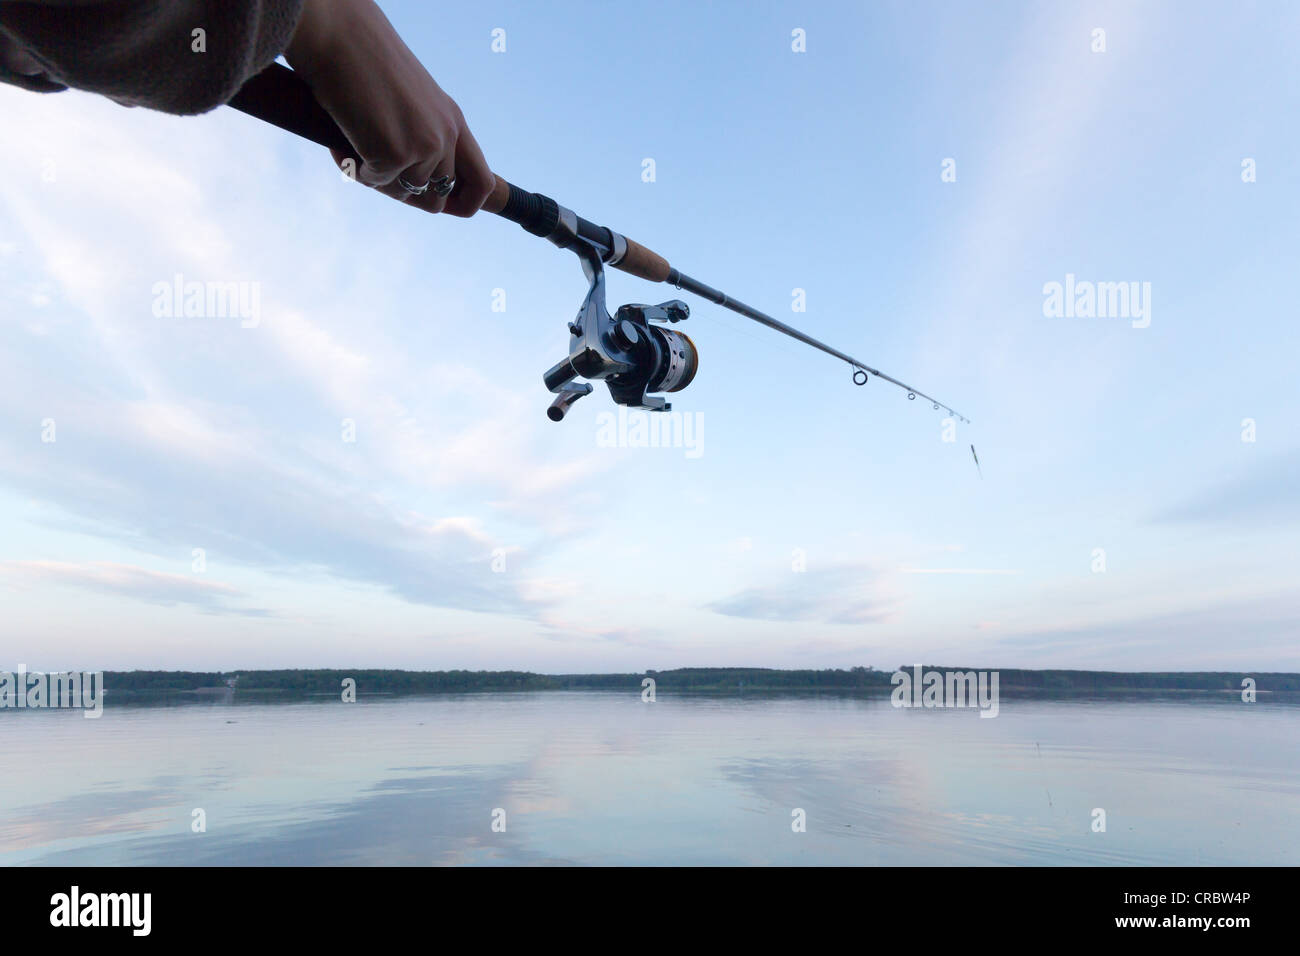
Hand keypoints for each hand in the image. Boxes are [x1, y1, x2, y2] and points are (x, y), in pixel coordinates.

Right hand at [284, 0, 492, 216]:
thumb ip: (421, 136)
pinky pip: (374, 182)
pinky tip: (339, 141)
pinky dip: (352, 166)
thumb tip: (416, 185)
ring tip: (354, 145)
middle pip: (437, 197)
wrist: (339, 36)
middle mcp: (445, 135)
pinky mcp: (395, 154)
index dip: (466, 203)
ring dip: (376, 179)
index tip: (445, 207)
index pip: (481, 181)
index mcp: (453, 120)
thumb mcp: (408, 102)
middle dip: (407, 196)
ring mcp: (424, 147)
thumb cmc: (364, 64)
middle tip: (377, 174)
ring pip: (403, 192)